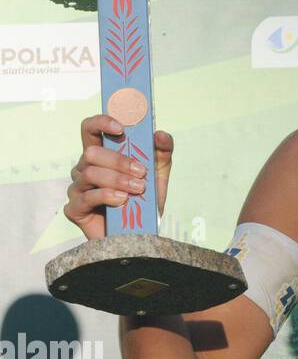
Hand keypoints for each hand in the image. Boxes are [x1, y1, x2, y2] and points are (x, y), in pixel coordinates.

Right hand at [65, 115, 172, 239]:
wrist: (141, 236)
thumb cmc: (144, 203)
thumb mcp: (159, 176)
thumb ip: (162, 153)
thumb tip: (160, 134)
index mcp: (101, 156)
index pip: (90, 129)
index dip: (101, 122)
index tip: (121, 127)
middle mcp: (84, 169)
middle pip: (91, 152)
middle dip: (119, 160)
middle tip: (142, 172)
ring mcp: (77, 189)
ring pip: (90, 173)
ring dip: (118, 179)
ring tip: (138, 189)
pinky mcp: (74, 210)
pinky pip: (86, 197)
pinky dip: (107, 196)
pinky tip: (122, 201)